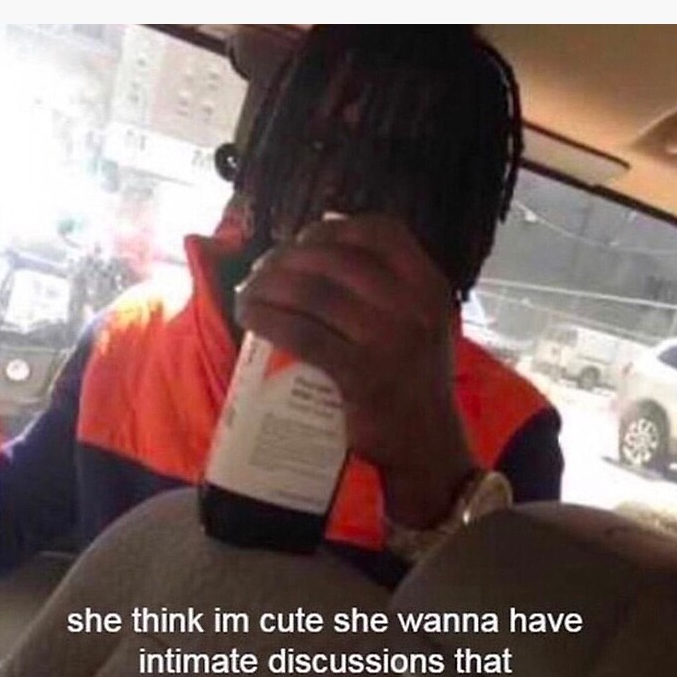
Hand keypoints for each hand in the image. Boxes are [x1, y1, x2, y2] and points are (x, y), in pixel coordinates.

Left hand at [235, 215, 475, 526]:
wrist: (427, 447)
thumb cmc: (412, 385)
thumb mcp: (421, 326)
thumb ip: (392, 292)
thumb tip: (319, 256)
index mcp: (429, 288)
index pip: (382, 232)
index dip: (334, 229)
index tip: (303, 241)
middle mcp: (414, 307)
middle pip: (334, 260)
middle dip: (286, 259)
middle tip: (260, 272)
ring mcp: (389, 340)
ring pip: (312, 293)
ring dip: (267, 286)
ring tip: (247, 293)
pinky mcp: (361, 374)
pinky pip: (303, 333)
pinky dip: (267, 318)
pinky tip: (249, 315)